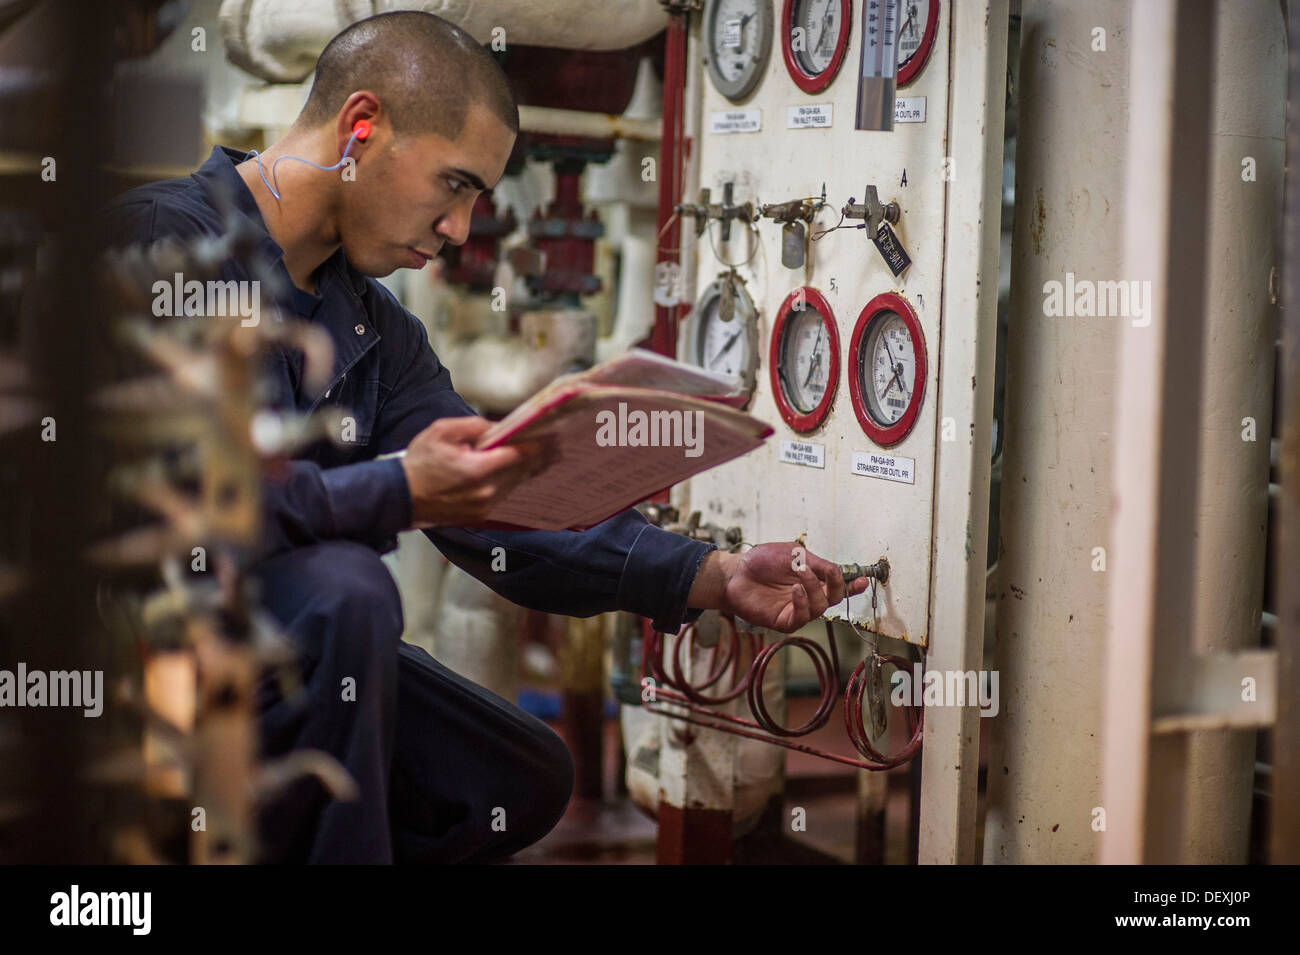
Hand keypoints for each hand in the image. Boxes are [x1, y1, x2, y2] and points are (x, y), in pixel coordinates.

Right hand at [400, 416, 543, 527]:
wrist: (400, 497)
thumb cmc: (419, 462)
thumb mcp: (442, 431)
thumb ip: (475, 426)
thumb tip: (499, 427)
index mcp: (477, 469)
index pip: (518, 454)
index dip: (537, 444)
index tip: (552, 435)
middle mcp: (486, 491)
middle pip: (522, 471)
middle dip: (539, 456)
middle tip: (557, 444)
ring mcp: (484, 506)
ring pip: (516, 484)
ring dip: (529, 470)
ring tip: (545, 456)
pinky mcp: (480, 515)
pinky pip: (505, 495)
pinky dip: (514, 482)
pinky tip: (522, 471)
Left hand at [685, 542, 868, 633]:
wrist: (734, 572)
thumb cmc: (761, 561)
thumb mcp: (793, 553)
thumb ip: (816, 563)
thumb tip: (837, 571)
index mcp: (812, 579)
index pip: (837, 585)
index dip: (852, 585)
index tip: (863, 580)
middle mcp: (807, 596)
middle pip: (834, 598)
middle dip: (837, 586)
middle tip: (829, 573)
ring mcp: (796, 610)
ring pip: (820, 607)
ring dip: (814, 589)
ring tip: (800, 574)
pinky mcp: (784, 621)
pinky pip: (802, 617)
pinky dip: (803, 602)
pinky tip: (796, 590)